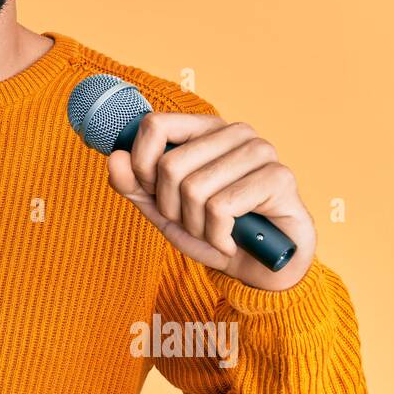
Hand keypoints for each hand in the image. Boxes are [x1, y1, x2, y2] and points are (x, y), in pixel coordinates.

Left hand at [106, 113, 316, 291]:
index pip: (155, 125)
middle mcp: (234, 132)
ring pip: (194, 189)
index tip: (156, 193)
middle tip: (193, 222)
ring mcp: (260, 151)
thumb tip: (114, 157)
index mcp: (205, 130)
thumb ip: (134, 185)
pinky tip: (231, 241)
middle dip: (172, 208)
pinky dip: (217, 236)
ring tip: (214, 232)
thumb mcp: (163, 211)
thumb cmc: (213, 231)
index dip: (143, 166)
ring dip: (195, 226)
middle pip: (170, 165)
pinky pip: (222, 208)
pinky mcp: (279, 177)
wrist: (259, 269)